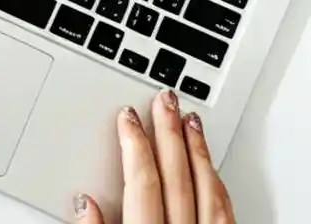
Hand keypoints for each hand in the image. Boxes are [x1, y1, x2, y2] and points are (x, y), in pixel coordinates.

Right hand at [77, 90, 234, 223]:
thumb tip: (84, 203)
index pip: (142, 182)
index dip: (134, 145)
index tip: (128, 117)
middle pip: (177, 175)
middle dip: (168, 132)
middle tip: (164, 101)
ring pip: (207, 187)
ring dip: (197, 149)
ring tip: (190, 120)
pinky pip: (226, 209)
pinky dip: (217, 181)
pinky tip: (211, 165)